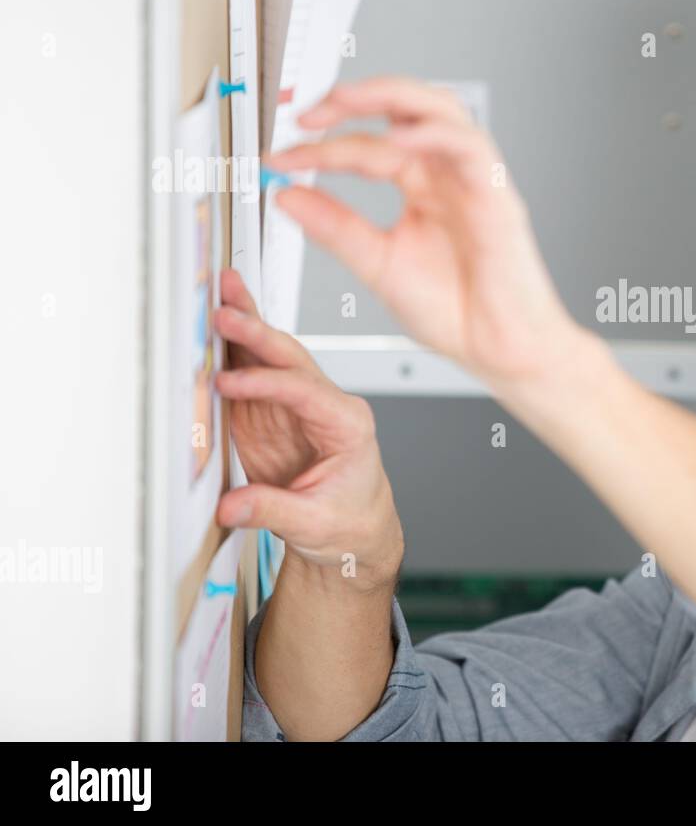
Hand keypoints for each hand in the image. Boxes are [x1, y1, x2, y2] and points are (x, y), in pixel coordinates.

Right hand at [213, 268, 402, 591]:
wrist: (355, 531)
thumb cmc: (350, 521)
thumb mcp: (315, 523)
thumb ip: (272, 510)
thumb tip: (231, 506)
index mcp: (348, 423)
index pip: (305, 390)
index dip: (265, 384)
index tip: (229, 384)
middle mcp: (324, 404)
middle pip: (290, 358)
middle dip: (257, 331)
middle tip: (224, 310)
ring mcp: (294, 405)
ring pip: (269, 356)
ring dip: (244, 326)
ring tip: (219, 294)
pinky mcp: (270, 414)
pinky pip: (248, 375)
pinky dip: (228, 352)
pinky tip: (209, 329)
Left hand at [265, 77, 587, 387]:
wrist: (498, 350)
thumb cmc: (458, 313)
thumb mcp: (378, 264)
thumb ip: (335, 228)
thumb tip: (287, 196)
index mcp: (423, 187)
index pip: (367, 146)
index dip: (320, 148)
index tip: (279, 161)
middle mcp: (448, 175)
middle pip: (405, 106)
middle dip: (352, 99)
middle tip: (306, 115)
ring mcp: (473, 179)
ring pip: (439, 108)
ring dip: (390, 95)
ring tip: (343, 103)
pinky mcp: (497, 194)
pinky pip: (469, 145)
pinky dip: (432, 133)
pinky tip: (396, 138)